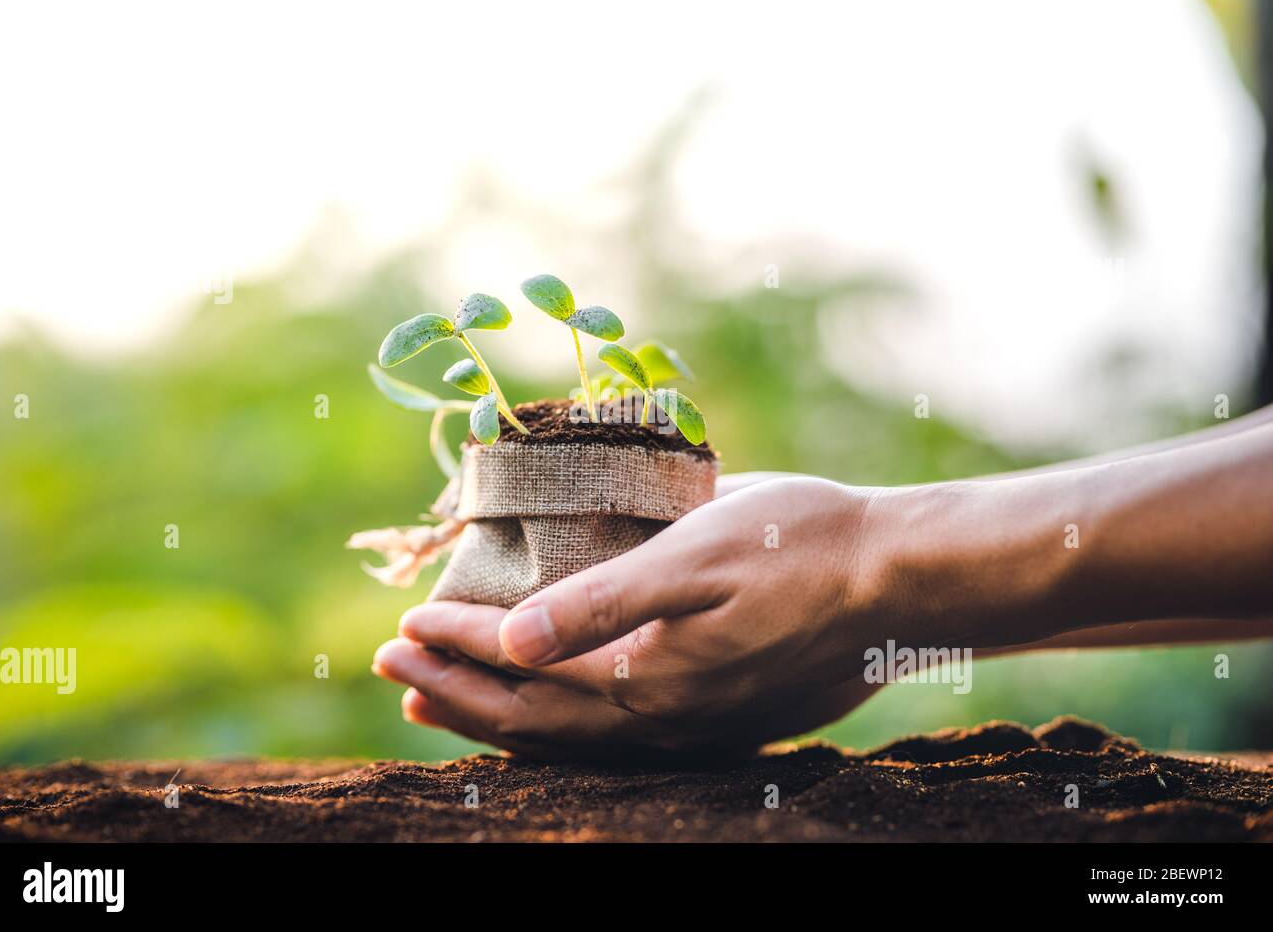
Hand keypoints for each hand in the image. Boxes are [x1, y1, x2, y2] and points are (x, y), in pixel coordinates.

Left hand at [373, 476, 889, 756]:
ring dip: (490, 716)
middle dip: (452, 687)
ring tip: (433, 698)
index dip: (459, 641)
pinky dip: (548, 732)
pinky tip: (536, 718)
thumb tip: (514, 637)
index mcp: (646, 674)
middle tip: (390, 661)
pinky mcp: (712, 721)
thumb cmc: (799, 545)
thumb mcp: (698, 553)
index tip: (409, 614)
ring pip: (563, 740)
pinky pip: (604, 744)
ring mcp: (687, 727)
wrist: (897, 582)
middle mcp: (658, 716)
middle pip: (529, 718)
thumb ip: (604, 601)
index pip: (524, 665)